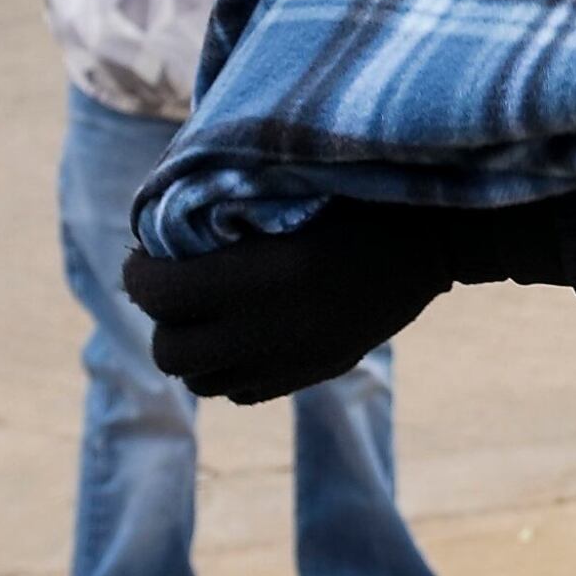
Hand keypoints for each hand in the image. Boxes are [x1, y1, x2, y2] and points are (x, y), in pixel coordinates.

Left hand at [121, 202, 472, 403]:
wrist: (437, 236)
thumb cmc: (362, 190)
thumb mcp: (293, 184)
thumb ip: (231, 201)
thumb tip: (161, 208)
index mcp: (263, 277)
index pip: (160, 294)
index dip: (139, 273)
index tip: (144, 251)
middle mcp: (272, 330)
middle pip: (172, 353)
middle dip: (161, 318)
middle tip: (172, 284)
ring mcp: (293, 361)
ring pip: (203, 382)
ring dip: (192, 348)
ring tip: (205, 311)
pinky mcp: (313, 373)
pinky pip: (242, 391)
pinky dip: (229, 367)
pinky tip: (243, 331)